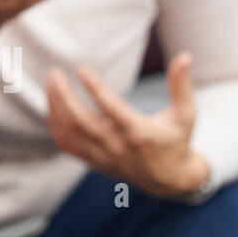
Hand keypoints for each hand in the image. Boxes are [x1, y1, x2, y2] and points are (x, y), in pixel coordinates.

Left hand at [45, 52, 211, 199]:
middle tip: (54, 72)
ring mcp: (103, 156)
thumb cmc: (177, 140)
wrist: (170, 180)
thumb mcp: (186, 115)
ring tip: (51, 82)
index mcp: (140, 134)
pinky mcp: (93, 162)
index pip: (112, 109)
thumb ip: (182, 86)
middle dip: (64, 95)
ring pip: (70, 133)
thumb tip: (186, 56)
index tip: (81, 68)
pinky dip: (55, 124)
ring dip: (55, 106)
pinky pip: (66, 144)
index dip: (95, 88)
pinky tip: (52, 104)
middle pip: (82, 122)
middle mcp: (118, 147)